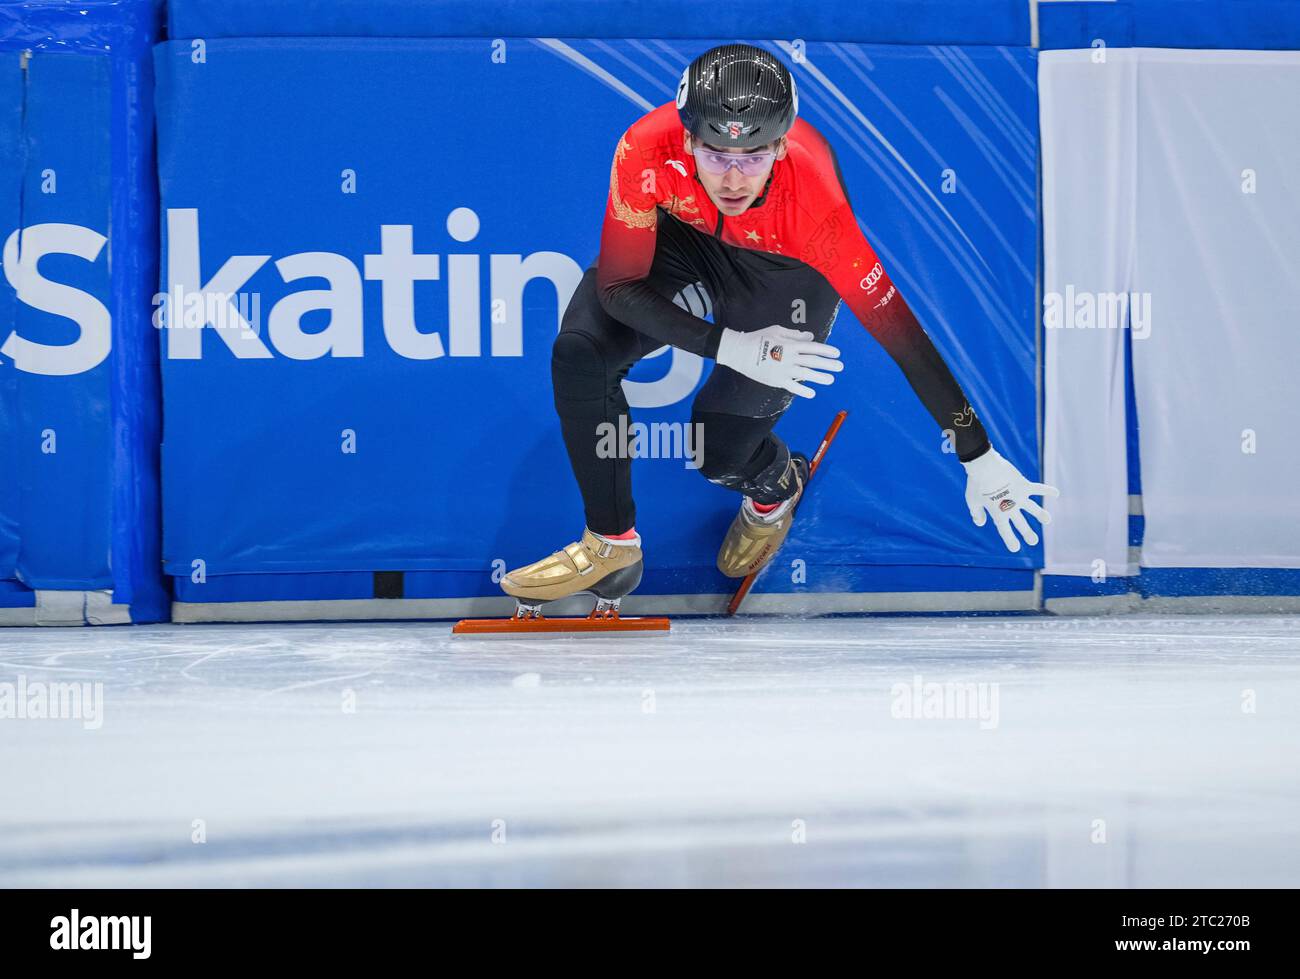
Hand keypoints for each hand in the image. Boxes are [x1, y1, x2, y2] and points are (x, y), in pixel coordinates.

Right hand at [715, 325, 842, 398]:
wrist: (740, 351)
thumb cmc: (758, 338)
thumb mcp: (778, 331)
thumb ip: (795, 335)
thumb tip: (811, 337)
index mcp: (791, 344)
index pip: (814, 347)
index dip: (827, 350)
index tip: (837, 353)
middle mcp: (790, 357)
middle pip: (814, 361)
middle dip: (829, 364)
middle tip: (840, 367)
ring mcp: (784, 370)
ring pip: (807, 374)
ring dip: (821, 377)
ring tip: (831, 379)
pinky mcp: (776, 380)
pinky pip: (793, 387)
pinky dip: (804, 390)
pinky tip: (813, 393)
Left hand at [961, 447, 1059, 551]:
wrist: (984, 467)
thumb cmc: (976, 484)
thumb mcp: (971, 501)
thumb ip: (976, 513)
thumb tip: (980, 523)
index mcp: (998, 513)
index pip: (1005, 531)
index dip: (1010, 540)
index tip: (1015, 548)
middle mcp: (1010, 507)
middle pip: (1021, 523)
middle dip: (1027, 533)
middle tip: (1033, 541)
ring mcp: (1019, 497)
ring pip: (1033, 509)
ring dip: (1041, 515)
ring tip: (1047, 520)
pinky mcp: (1024, 485)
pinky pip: (1038, 488)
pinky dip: (1047, 490)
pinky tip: (1056, 493)